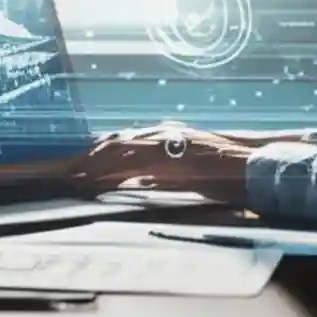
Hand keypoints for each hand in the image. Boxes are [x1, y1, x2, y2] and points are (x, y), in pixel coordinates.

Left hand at [70, 121, 255, 205]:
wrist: (251, 163)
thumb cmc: (224, 170)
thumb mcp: (185, 171)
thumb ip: (159, 174)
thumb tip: (135, 182)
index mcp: (164, 136)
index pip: (122, 142)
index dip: (97, 155)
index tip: (76, 168)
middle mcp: (161, 133)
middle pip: (113, 142)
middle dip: (87, 157)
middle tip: (64, 173)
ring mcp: (165, 141)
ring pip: (118, 148)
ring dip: (93, 163)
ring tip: (73, 177)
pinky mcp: (170, 153)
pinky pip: (132, 161)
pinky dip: (111, 170)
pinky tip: (97, 180)